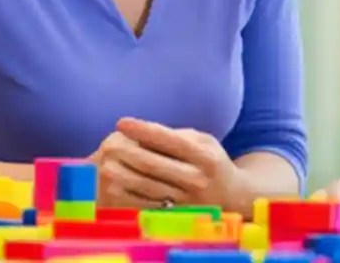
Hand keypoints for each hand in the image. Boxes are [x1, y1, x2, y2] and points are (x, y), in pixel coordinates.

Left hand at [89, 122, 208, 208]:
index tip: (122, 122)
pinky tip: (114, 186)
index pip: (170, 140)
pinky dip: (129, 196)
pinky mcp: (177, 217)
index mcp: (205, 156)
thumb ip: (177, 136)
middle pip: (155, 165)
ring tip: (105, 164)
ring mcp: (187, 202)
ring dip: (123, 175)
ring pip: (148, 187)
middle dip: (127, 152)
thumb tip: (141, 131)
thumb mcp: (204, 142)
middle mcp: (197, 179)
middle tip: (108, 143)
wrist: (234, 198)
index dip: (144, 130)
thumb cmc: (211, 162)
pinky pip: (148, 206)